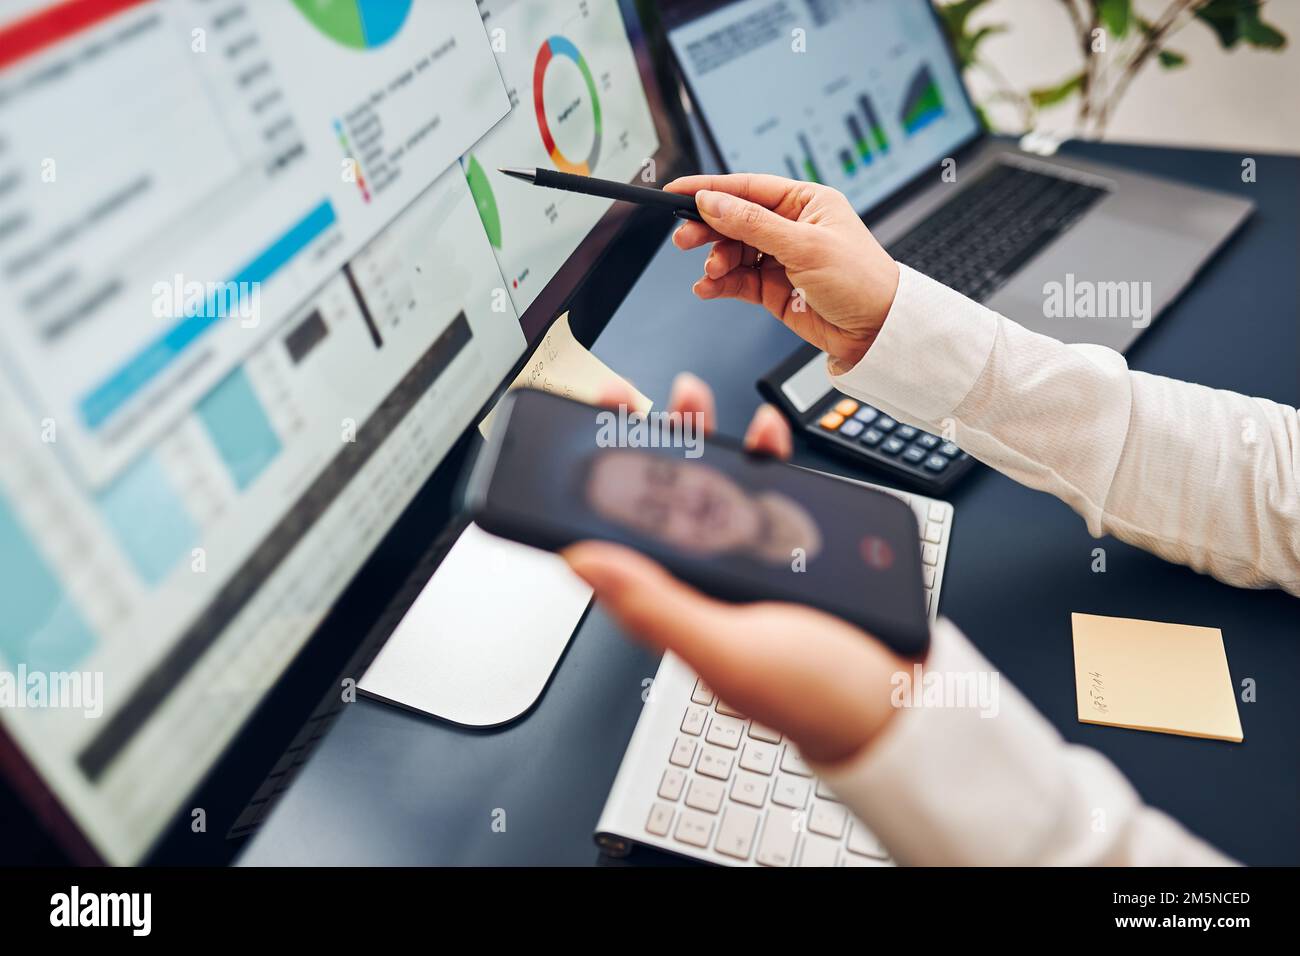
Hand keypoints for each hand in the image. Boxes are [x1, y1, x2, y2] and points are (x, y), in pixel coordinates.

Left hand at [572, 373, 908, 764]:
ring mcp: (749, 561)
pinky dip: (765, 455)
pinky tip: (765, 433)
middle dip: (641, 446)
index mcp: (674, 607)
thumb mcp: (725, 650)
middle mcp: (704, 582)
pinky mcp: (793, 547)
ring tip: (691, 396)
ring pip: (711, 488)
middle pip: (658, 503)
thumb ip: (655, 605)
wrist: (904, 703)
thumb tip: (581, 561)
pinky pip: (770, 490)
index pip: (614, 541)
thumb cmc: (814, 695)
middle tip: (628, 399)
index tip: (579, 435)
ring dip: (699, 438)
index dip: (593, 488)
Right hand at [665, 174, 900, 374]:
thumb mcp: (804, 245)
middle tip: (684, 238)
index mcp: (805, 202)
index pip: (748, 188)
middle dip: (707, 228)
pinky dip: (719, 283)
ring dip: (716, 261)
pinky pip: (737, 279)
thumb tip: (713, 202)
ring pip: (732, 251)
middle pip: (734, 219)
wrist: (876, 332)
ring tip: (712, 272)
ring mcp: (780, 258)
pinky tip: (709, 287)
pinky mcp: (773, 288)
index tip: (677, 193)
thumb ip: (753, 224)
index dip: (710, 189)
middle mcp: (791, 227)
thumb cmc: (861, 281)